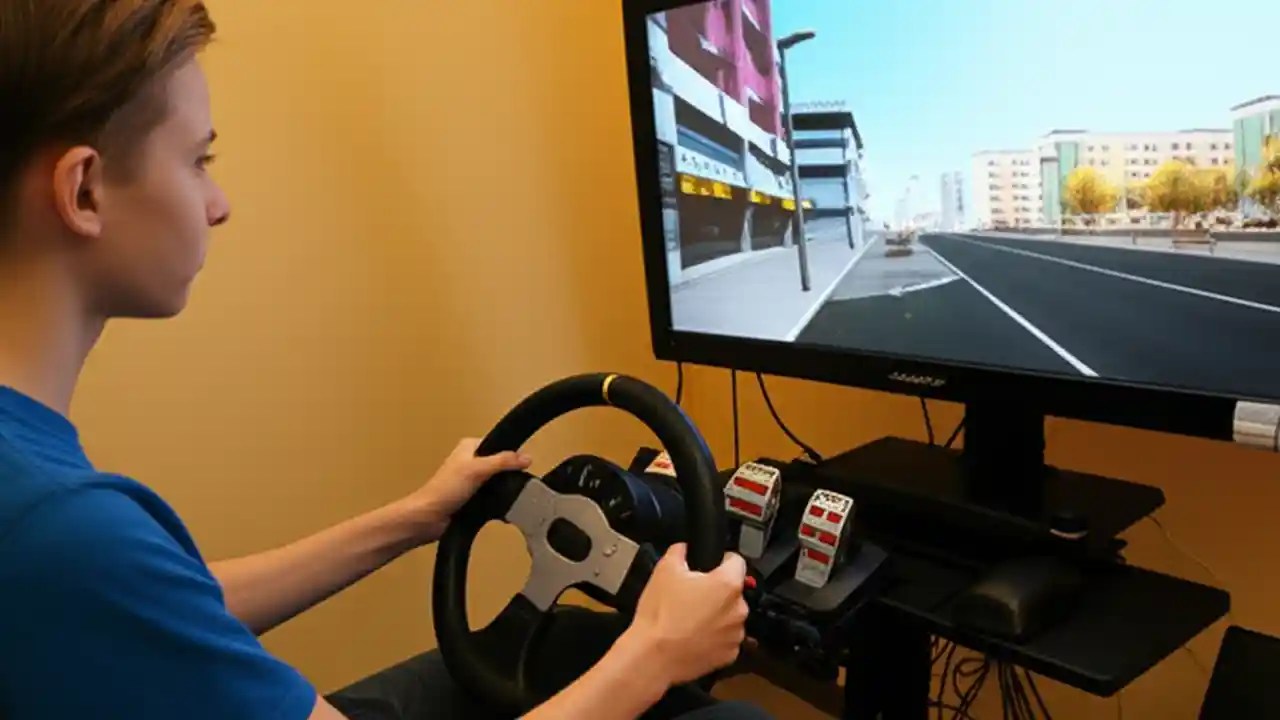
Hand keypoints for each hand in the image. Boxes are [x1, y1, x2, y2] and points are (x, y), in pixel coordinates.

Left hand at [400, 438, 530, 544]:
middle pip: (500, 464)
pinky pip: (492, 497)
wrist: (429, 518)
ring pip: (497, 482)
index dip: (512, 454)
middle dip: (510, 474)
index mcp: (469, 447)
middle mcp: (471, 461)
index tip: (525, 466)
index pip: (498, 444)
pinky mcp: (472, 498)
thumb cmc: (447, 489)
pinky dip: (499, 502)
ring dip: (505, 490)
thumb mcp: (477, 469)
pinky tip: (507, 509)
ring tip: (517, 497)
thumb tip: (528, 458)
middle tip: (523, 484)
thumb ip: (503, 462)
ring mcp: (471, 481)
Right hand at [621, 544, 749, 688]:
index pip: (737, 561)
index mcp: (727, 584)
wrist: (652, 656)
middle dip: (716, 591)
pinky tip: (694, 636)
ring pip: (730, 616)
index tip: (714, 563)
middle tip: (692, 595)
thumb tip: (683, 548)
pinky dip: (714, 637)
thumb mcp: (664, 570)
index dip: (723, 559)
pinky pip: (726, 639)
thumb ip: (679, 552)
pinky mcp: (729, 654)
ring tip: (690, 618)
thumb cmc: (660, 616)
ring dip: (717, 614)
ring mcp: (735, 634)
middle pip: (733, 591)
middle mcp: (738, 609)